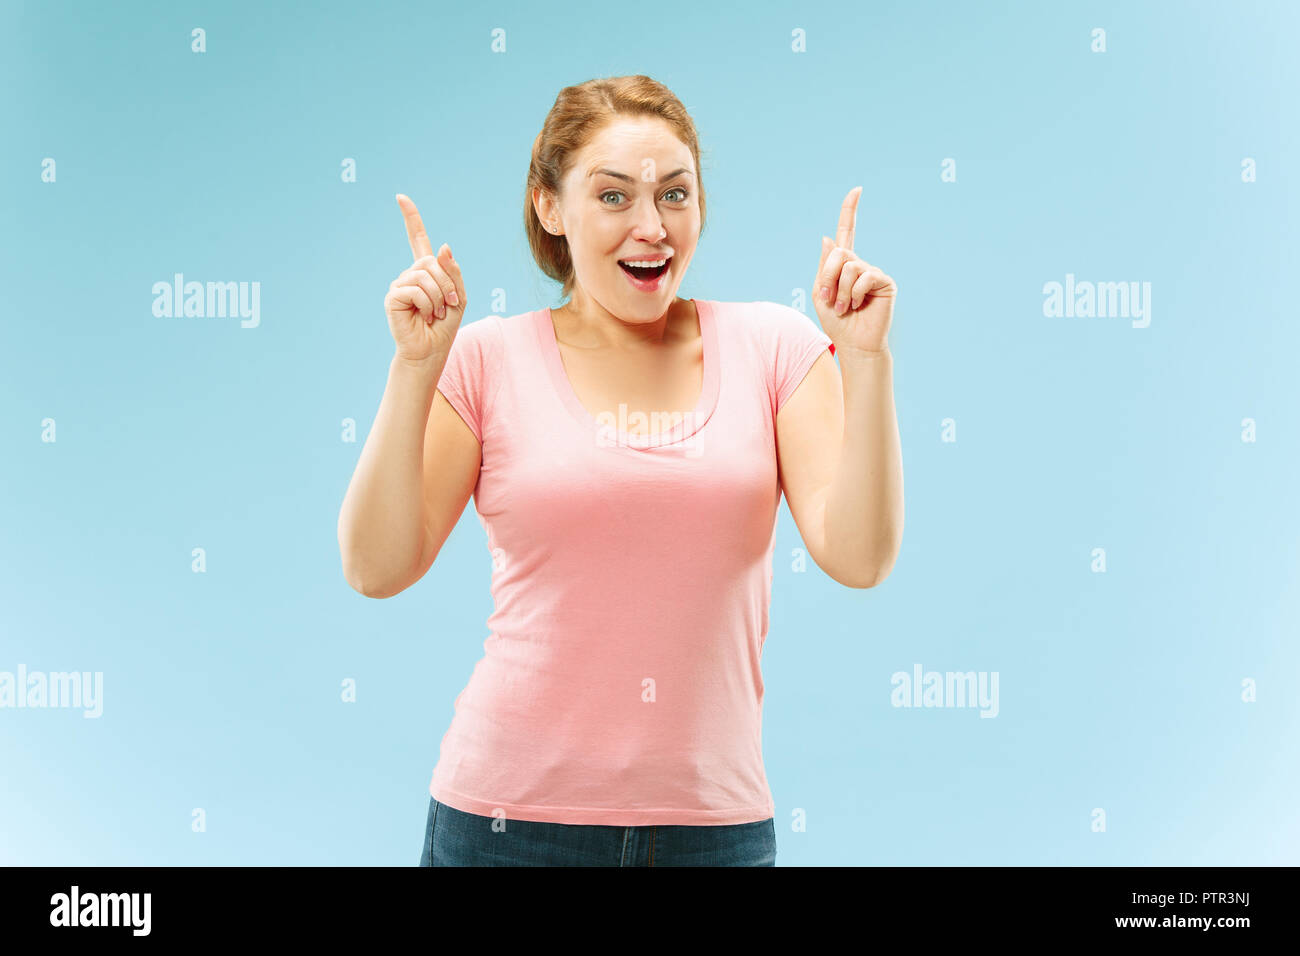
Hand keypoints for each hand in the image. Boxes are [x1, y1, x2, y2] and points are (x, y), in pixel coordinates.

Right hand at [384, 194, 467, 363]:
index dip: (411, 218)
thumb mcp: (459, 297)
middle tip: (449, 306)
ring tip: (435, 314)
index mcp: (425, 271)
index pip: (417, 239)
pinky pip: (415, 290)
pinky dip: (427, 304)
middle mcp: (410, 274)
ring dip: (439, 298)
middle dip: (447, 284)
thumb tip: (443, 246)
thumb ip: (453, 272)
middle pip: (432, 262)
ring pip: (425, 276)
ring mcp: (399, 284)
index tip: (401, 197)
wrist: (430, 351)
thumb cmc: (444, 326)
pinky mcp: (393, 297)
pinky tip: (423, 315)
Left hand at [812, 186, 896, 353]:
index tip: (856, 190)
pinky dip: (854, 292)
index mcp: (844, 265)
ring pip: (849, 265)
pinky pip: (864, 276)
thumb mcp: (821, 293)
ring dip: (839, 289)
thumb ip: (824, 266)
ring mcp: (873, 272)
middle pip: (839, 253)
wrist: (854, 345)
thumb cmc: (837, 322)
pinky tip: (857, 305)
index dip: (850, 211)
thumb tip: (828, 237)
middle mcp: (860, 265)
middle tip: (828, 299)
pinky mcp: (884, 282)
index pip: (848, 233)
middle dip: (827, 276)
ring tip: (843, 307)